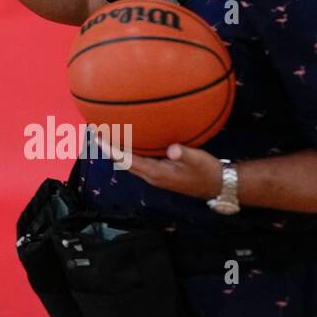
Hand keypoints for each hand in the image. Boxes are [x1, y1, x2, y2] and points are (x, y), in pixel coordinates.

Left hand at [96, 132, 222, 198]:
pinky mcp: (160, 173)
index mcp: (156, 174)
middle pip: (123, 162)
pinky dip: (129, 151)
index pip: (127, 161)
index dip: (112, 150)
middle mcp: (151, 176)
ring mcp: (155, 176)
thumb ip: (184, 154)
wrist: (219, 185)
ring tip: (106, 134)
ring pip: (129, 162)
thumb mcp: (198, 160)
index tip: (99, 138)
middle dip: (109, 148)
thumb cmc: (208, 172)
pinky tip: (128, 140)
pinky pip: (138, 161)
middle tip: (97, 131)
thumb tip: (172, 149)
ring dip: (117, 150)